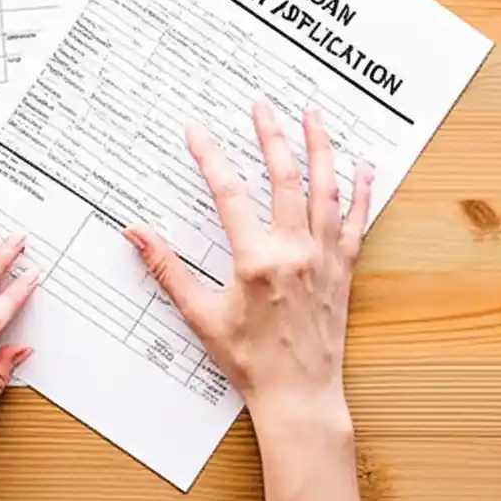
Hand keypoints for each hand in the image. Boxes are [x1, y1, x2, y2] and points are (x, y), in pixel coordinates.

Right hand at [124, 100, 372, 430]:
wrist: (299, 395)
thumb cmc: (249, 360)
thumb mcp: (200, 315)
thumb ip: (167, 269)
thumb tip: (136, 234)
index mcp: (255, 260)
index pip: (228, 194)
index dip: (210, 157)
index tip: (197, 131)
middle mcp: (294, 251)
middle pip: (284, 178)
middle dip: (271, 135)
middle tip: (261, 105)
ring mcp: (323, 257)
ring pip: (325, 189)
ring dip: (320, 148)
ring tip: (314, 115)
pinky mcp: (343, 269)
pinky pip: (356, 221)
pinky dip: (362, 191)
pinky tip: (364, 166)